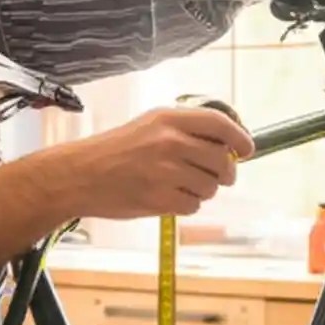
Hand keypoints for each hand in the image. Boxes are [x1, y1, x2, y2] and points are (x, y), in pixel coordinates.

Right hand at [68, 107, 254, 218]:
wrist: (77, 176)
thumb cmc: (112, 151)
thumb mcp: (147, 126)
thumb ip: (184, 131)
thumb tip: (228, 146)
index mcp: (167, 119)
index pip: (220, 124)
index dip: (240, 138)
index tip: (247, 149)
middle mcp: (169, 142)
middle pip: (223, 161)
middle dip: (224, 173)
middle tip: (215, 177)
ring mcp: (165, 171)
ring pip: (210, 187)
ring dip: (201, 190)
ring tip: (176, 186)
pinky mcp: (160, 199)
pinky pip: (193, 206)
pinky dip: (185, 205)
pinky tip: (165, 197)